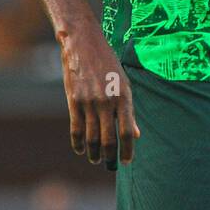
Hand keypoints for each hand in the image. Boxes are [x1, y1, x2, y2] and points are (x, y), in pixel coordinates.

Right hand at [58, 25, 139, 168]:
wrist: (83, 44)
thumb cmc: (108, 65)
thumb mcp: (124, 84)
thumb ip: (129, 111)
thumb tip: (136, 135)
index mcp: (124, 97)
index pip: (127, 132)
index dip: (127, 150)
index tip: (126, 162)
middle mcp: (107, 102)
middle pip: (109, 139)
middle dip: (110, 156)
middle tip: (110, 165)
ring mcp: (89, 102)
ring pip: (91, 138)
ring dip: (95, 153)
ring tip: (97, 159)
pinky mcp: (73, 101)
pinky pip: (76, 129)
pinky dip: (78, 143)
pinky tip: (81, 150)